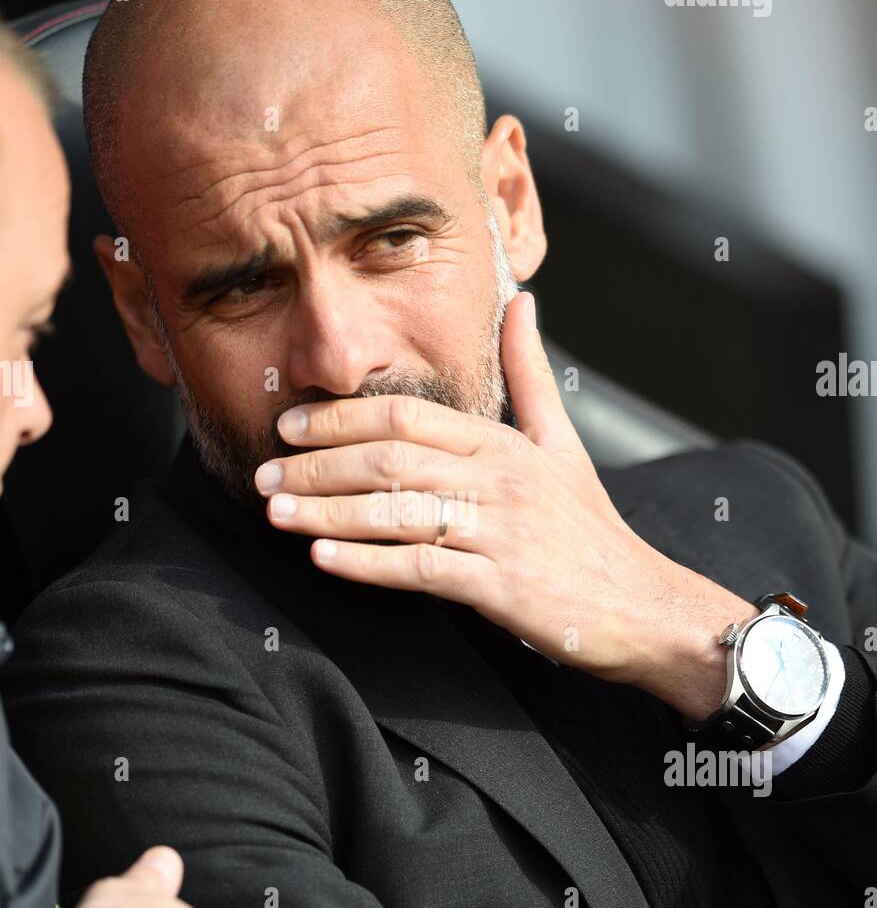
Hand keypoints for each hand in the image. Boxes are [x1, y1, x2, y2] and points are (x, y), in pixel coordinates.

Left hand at [255, 291, 754, 719]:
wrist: (645, 606)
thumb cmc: (591, 530)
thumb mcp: (564, 444)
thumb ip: (530, 376)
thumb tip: (520, 301)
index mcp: (505, 442)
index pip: (407, 415)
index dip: (341, 418)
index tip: (290, 425)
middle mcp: (499, 478)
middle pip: (390, 458)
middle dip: (317, 464)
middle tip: (263, 471)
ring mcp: (499, 531)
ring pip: (395, 511)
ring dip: (326, 511)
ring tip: (275, 512)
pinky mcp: (501, 585)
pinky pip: (419, 568)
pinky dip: (367, 562)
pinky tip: (323, 558)